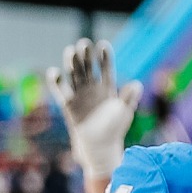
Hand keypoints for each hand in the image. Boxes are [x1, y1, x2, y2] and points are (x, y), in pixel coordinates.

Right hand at [54, 38, 137, 180]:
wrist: (99, 148)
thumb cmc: (114, 131)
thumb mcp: (124, 113)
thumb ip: (128, 98)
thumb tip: (136, 84)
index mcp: (107, 89)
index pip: (106, 69)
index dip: (105, 57)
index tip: (103, 45)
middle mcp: (92, 89)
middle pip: (87, 67)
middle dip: (85, 56)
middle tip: (84, 44)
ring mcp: (80, 96)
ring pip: (74, 75)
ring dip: (72, 64)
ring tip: (70, 51)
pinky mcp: (69, 105)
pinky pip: (61, 91)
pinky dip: (56, 82)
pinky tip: (54, 71)